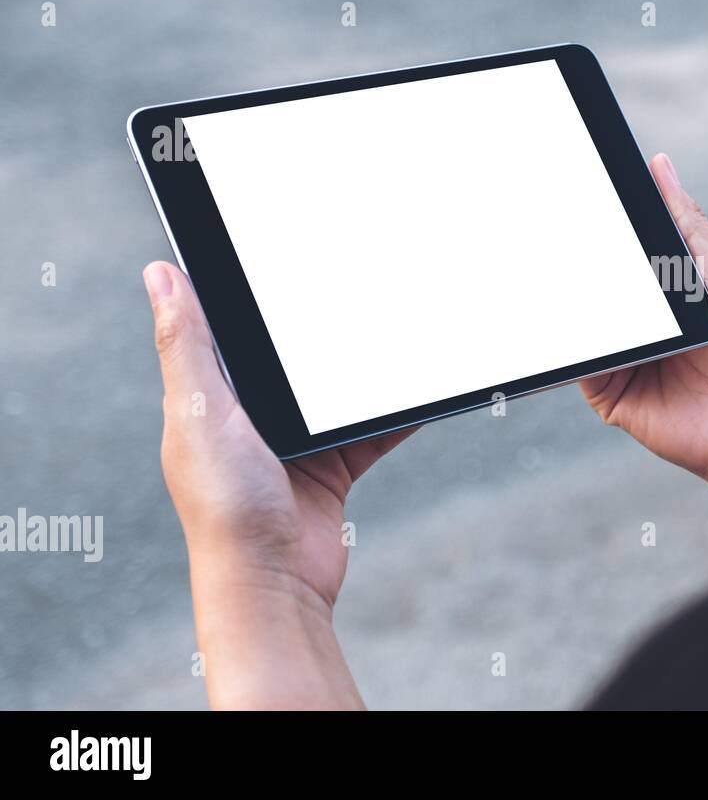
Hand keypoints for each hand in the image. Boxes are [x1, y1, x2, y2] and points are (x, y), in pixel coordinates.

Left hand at [144, 260, 412, 707]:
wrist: (273, 585)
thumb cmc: (224, 507)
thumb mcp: (201, 413)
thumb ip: (187, 346)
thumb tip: (160, 272)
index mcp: (209, 397)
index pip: (229, 329)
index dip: (250, 291)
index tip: (278, 250)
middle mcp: (249, 417)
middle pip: (291, 357)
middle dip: (323, 327)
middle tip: (359, 282)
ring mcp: (292, 444)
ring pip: (336, 391)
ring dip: (364, 371)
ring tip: (397, 331)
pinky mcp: (330, 468)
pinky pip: (369, 430)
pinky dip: (395, 414)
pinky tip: (419, 393)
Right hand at [583, 155, 707, 551]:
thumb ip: (691, 228)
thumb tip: (661, 167)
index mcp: (667, 293)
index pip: (625, 249)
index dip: (605, 220)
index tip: (582, 181)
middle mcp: (640, 323)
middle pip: (598, 281)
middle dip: (578, 252)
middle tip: (553, 216)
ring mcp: (621, 355)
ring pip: (583, 317)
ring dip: (570, 294)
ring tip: (553, 259)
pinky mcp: (607, 392)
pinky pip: (578, 359)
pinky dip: (571, 339)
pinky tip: (572, 315)